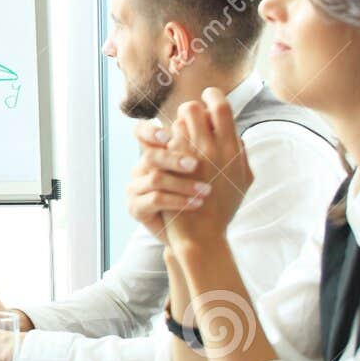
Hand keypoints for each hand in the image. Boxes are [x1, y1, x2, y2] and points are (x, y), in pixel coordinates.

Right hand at [125, 119, 209, 243]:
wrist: (191, 234)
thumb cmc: (198, 197)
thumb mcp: (204, 171)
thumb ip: (206, 149)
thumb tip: (223, 126)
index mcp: (157, 153)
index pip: (143, 132)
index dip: (153, 131)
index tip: (172, 135)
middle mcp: (142, 167)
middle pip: (151, 154)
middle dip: (173, 158)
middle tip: (195, 165)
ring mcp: (136, 187)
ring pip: (155, 177)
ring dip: (183, 183)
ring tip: (206, 191)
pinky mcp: (136, 207)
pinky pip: (155, 199)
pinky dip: (179, 200)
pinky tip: (197, 204)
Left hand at [161, 88, 251, 252]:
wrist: (202, 233)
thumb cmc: (223, 209)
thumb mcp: (242, 181)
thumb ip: (242, 156)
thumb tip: (238, 136)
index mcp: (234, 150)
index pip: (222, 108)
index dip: (212, 97)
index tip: (207, 97)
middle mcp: (215, 148)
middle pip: (196, 108)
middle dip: (190, 108)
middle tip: (188, 116)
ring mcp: (194, 156)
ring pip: (178, 121)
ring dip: (177, 123)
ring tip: (179, 133)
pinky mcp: (176, 166)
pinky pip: (168, 139)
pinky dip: (166, 138)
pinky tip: (166, 145)